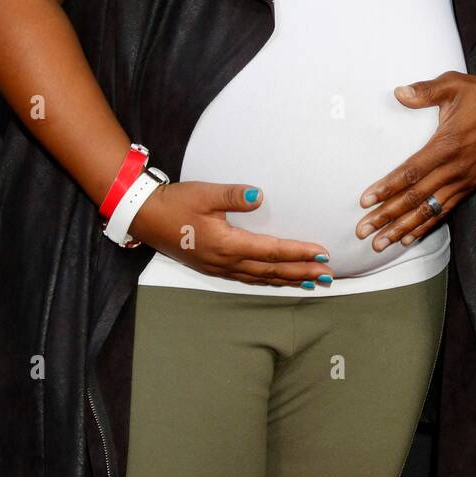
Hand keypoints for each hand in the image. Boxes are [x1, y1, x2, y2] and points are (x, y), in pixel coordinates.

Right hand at [130, 180, 334, 287]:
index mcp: (227, 245)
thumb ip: (232, 195)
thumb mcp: (204, 194)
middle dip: (302, 273)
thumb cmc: (176, 203)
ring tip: (313, 283)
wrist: (146, 217)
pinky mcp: (214, 267)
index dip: (299, 253)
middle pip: (272, 270)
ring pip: (262, 278)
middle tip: (329, 276)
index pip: (272, 251)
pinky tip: (278, 278)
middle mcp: (226, 262)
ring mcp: (219, 268)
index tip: (322, 254)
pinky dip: (269, 280)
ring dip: (289, 280)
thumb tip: (258, 195)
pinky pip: (249, 278)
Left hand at [356, 70, 475, 250]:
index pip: (411, 172)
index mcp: (447, 145)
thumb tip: (398, 93)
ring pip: (429, 211)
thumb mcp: (454, 85)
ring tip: (381, 243)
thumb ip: (425, 90)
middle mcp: (455, 169)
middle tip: (364, 231)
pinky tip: (409, 238)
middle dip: (388, 217)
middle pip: (416, 199)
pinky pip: (445, 211)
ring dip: (404, 228)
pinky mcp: (471, 186)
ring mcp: (464, 181)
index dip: (387, 188)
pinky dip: (426, 226)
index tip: (366, 201)